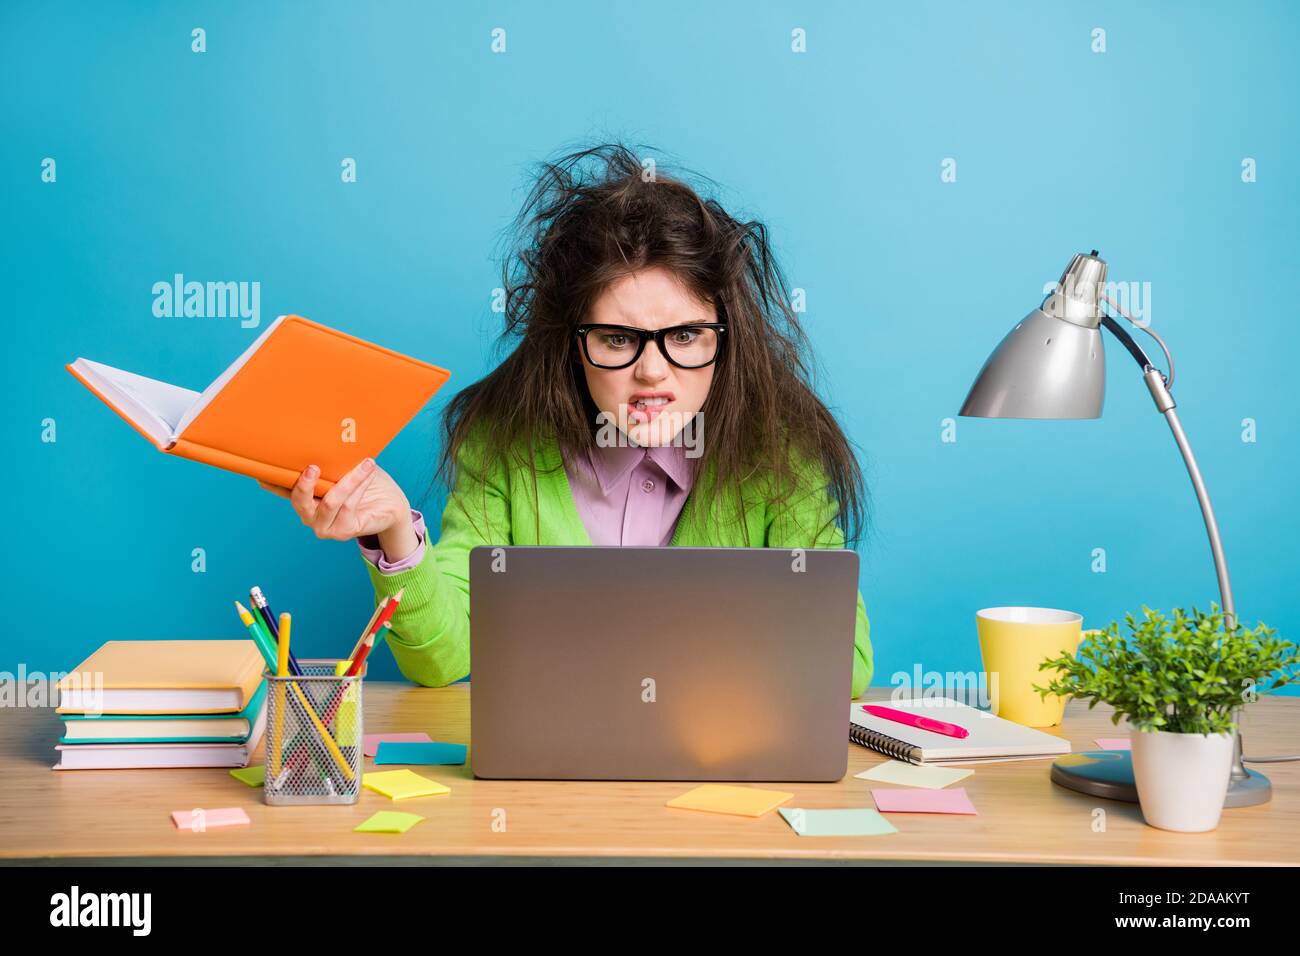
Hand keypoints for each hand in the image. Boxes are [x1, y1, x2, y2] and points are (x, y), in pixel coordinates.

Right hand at [259, 459, 413, 545]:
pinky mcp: (343, 531)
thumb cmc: (364, 481)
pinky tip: (368, 471)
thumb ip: (331, 460)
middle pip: (300, 501)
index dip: (271, 482)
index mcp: (305, 497)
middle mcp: (309, 514)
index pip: (284, 489)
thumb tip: (323, 434)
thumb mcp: (344, 467)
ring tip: (365, 463)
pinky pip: (348, 506)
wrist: (389, 503)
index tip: (261, 472)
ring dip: (349, 480)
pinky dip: (359, 486)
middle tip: (312, 468)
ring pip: (330, 502)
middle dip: (305, 485)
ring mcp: (324, 526)